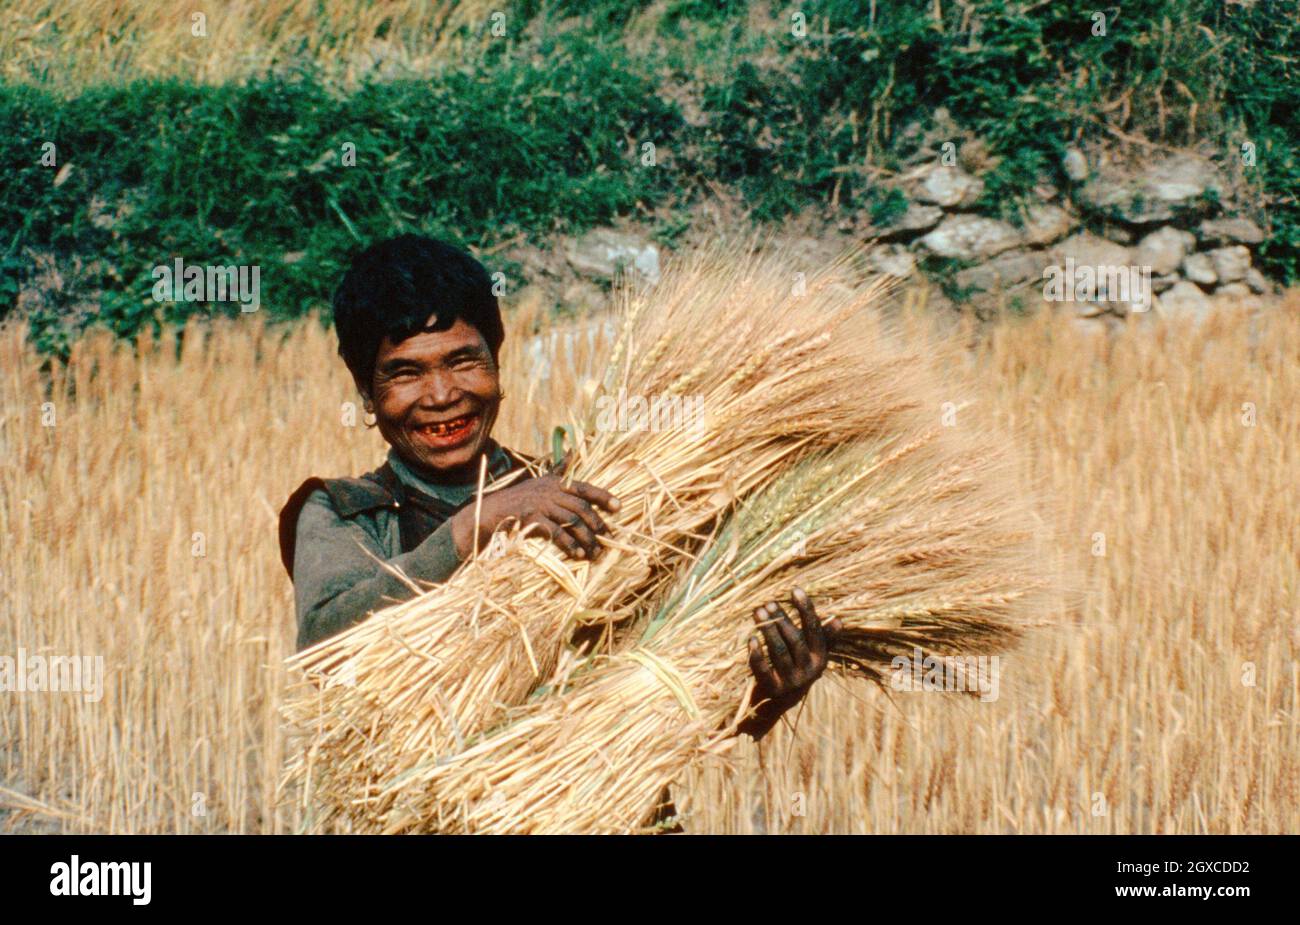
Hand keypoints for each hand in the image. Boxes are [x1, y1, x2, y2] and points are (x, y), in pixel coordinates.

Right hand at [450, 473, 619, 561]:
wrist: (492, 512)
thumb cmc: (520, 498)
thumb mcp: (540, 481)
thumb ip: (559, 470)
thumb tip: (572, 451)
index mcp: (556, 482)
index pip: (585, 488)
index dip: (603, 497)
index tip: (618, 507)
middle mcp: (550, 492)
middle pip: (582, 508)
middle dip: (597, 525)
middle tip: (607, 539)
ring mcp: (541, 506)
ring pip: (572, 522)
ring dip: (586, 539)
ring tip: (595, 552)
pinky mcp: (532, 520)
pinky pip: (557, 533)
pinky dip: (569, 545)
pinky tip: (577, 554)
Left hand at [738, 587, 841, 739]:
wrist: (780, 703)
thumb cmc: (797, 668)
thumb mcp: (812, 654)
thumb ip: (823, 638)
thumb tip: (839, 620)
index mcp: (820, 658)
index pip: (814, 630)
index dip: (806, 609)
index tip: (795, 589)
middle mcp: (809, 671)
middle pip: (795, 640)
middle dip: (782, 619)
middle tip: (768, 603)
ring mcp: (791, 681)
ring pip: (779, 653)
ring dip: (768, 631)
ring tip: (758, 613)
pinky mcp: (773, 690)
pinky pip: (763, 671)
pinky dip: (756, 655)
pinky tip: (750, 639)